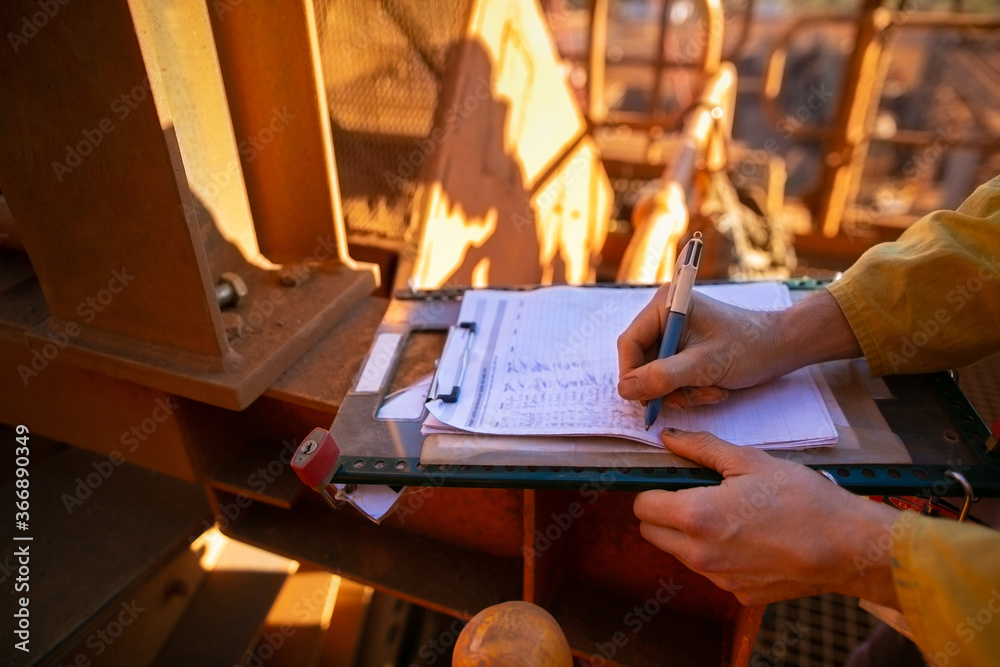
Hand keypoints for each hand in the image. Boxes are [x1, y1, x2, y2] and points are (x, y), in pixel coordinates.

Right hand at [617, 288, 781, 406]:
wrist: (780, 349)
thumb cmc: (748, 348)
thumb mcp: (702, 366)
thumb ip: (661, 377)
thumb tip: (624, 389)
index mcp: (666, 305)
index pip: (630, 344)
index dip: (632, 374)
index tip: (645, 400)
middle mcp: (665, 316)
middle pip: (641, 362)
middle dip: (665, 386)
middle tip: (689, 397)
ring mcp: (674, 334)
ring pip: (656, 375)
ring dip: (680, 392)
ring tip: (711, 392)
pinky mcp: (683, 349)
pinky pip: (671, 377)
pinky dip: (689, 390)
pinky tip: (713, 388)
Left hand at [633, 429, 901, 607]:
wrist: (848, 547)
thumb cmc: (803, 499)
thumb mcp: (750, 461)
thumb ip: (701, 448)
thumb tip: (669, 438)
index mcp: (695, 517)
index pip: (643, 506)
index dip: (654, 489)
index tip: (671, 481)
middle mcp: (700, 554)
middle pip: (653, 534)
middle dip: (664, 513)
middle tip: (696, 494)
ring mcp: (719, 578)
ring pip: (680, 554)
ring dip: (690, 535)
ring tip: (730, 515)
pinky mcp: (739, 594)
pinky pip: (713, 571)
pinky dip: (720, 555)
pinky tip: (751, 539)